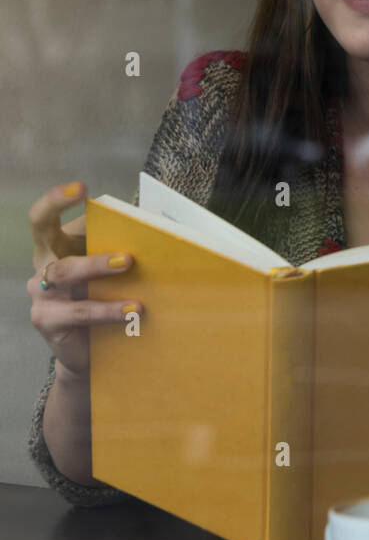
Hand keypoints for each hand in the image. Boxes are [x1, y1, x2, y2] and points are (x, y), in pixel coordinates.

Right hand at [27, 181, 141, 379]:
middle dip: (76, 223)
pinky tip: (133, 309)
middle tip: (119, 239)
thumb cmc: (102, 299)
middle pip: (46, 237)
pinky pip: (80, 311)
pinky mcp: (46, 320)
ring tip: (129, 264)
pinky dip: (108, 309)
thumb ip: (115, 248)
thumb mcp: (106, 272)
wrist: (90, 352)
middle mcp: (41, 267)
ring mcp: (40, 294)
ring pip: (67, 273)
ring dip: (99, 266)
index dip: (55, 199)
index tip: (82, 188)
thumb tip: (156, 227)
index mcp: (53, 247)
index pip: (43, 218)